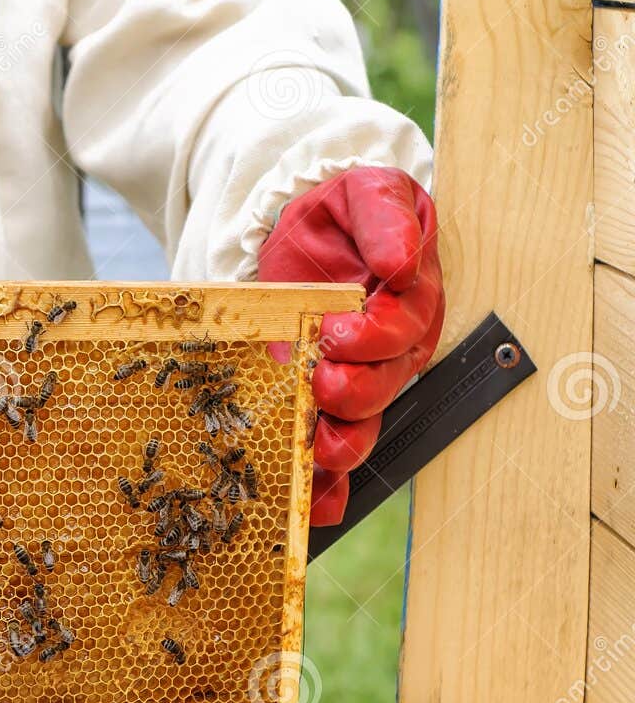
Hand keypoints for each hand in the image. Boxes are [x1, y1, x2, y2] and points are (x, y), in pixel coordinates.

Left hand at [258, 167, 443, 526]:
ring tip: (316, 448)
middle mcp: (387, 353)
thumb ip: (385, 218)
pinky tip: (310, 506)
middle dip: (353, 393)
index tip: (336, 331)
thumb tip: (400, 260)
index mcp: (406, 305)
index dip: (372, 338)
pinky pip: (329, 455)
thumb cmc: (342, 215)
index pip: (401, 331)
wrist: (295, 226)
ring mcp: (355, 382)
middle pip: (383, 387)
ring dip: (340, 445)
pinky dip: (323, 487)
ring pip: (360, 426)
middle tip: (320, 383)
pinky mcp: (318, 403)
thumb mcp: (366, 195)